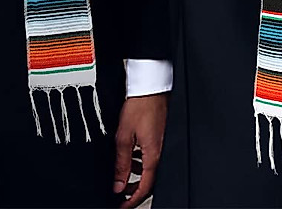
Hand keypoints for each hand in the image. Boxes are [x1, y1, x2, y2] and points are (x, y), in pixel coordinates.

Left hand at [114, 92, 168, 208]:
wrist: (151, 86)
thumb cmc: (141, 105)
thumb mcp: (123, 138)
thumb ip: (121, 165)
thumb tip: (118, 185)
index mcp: (154, 154)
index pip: (145, 188)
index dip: (131, 201)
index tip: (121, 206)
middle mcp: (162, 151)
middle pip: (150, 181)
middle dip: (134, 191)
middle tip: (120, 194)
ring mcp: (164, 143)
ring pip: (152, 170)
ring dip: (138, 177)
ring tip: (124, 177)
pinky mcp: (163, 136)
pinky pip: (154, 157)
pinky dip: (142, 163)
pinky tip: (132, 158)